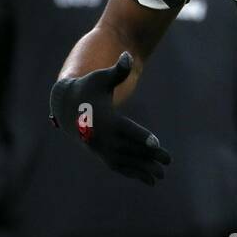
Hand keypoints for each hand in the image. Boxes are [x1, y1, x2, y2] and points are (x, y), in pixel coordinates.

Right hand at [48, 52, 170, 184]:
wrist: (67, 106)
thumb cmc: (90, 87)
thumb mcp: (101, 77)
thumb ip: (117, 70)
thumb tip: (127, 56)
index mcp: (104, 120)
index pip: (126, 130)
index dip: (142, 136)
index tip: (157, 144)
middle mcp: (100, 137)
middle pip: (129, 149)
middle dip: (148, 156)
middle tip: (168, 162)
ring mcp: (99, 148)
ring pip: (125, 162)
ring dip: (143, 170)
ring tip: (161, 177)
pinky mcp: (99, 154)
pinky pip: (118, 167)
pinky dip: (133, 174)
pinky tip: (149, 181)